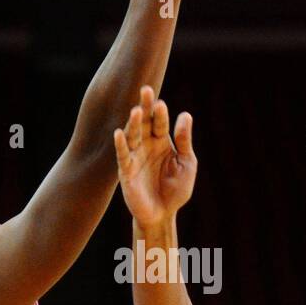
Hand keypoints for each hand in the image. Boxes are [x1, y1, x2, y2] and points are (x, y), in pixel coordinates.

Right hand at [115, 86, 196, 227]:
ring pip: (132, 135)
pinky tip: (119, 133)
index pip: (160, 122)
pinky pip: (122, 155)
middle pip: (144, 122)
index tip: (161, 103)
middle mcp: (146, 145)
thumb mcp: (186, 163)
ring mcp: (135, 157)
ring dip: (134, 123)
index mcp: (161, 141)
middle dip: (145, 107)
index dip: (160, 112)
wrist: (163, 214)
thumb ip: (184, 141)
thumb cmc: (176, 189)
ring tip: (136, 111)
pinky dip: (120, 144)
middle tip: (146, 90)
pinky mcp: (126, 171)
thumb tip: (185, 114)